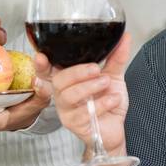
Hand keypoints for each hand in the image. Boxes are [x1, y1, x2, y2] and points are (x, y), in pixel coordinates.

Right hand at [48, 32, 132, 152]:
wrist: (115, 128)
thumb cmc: (108, 101)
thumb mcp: (113, 76)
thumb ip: (116, 58)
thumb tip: (125, 37)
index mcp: (68, 80)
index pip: (48, 71)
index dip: (41, 64)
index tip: (41, 56)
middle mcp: (63, 94)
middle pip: (59, 80)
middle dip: (77, 72)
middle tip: (96, 69)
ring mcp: (66, 110)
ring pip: (69, 96)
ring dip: (90, 87)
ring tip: (106, 83)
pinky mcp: (74, 124)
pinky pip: (83, 113)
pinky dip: (102, 103)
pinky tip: (114, 99)